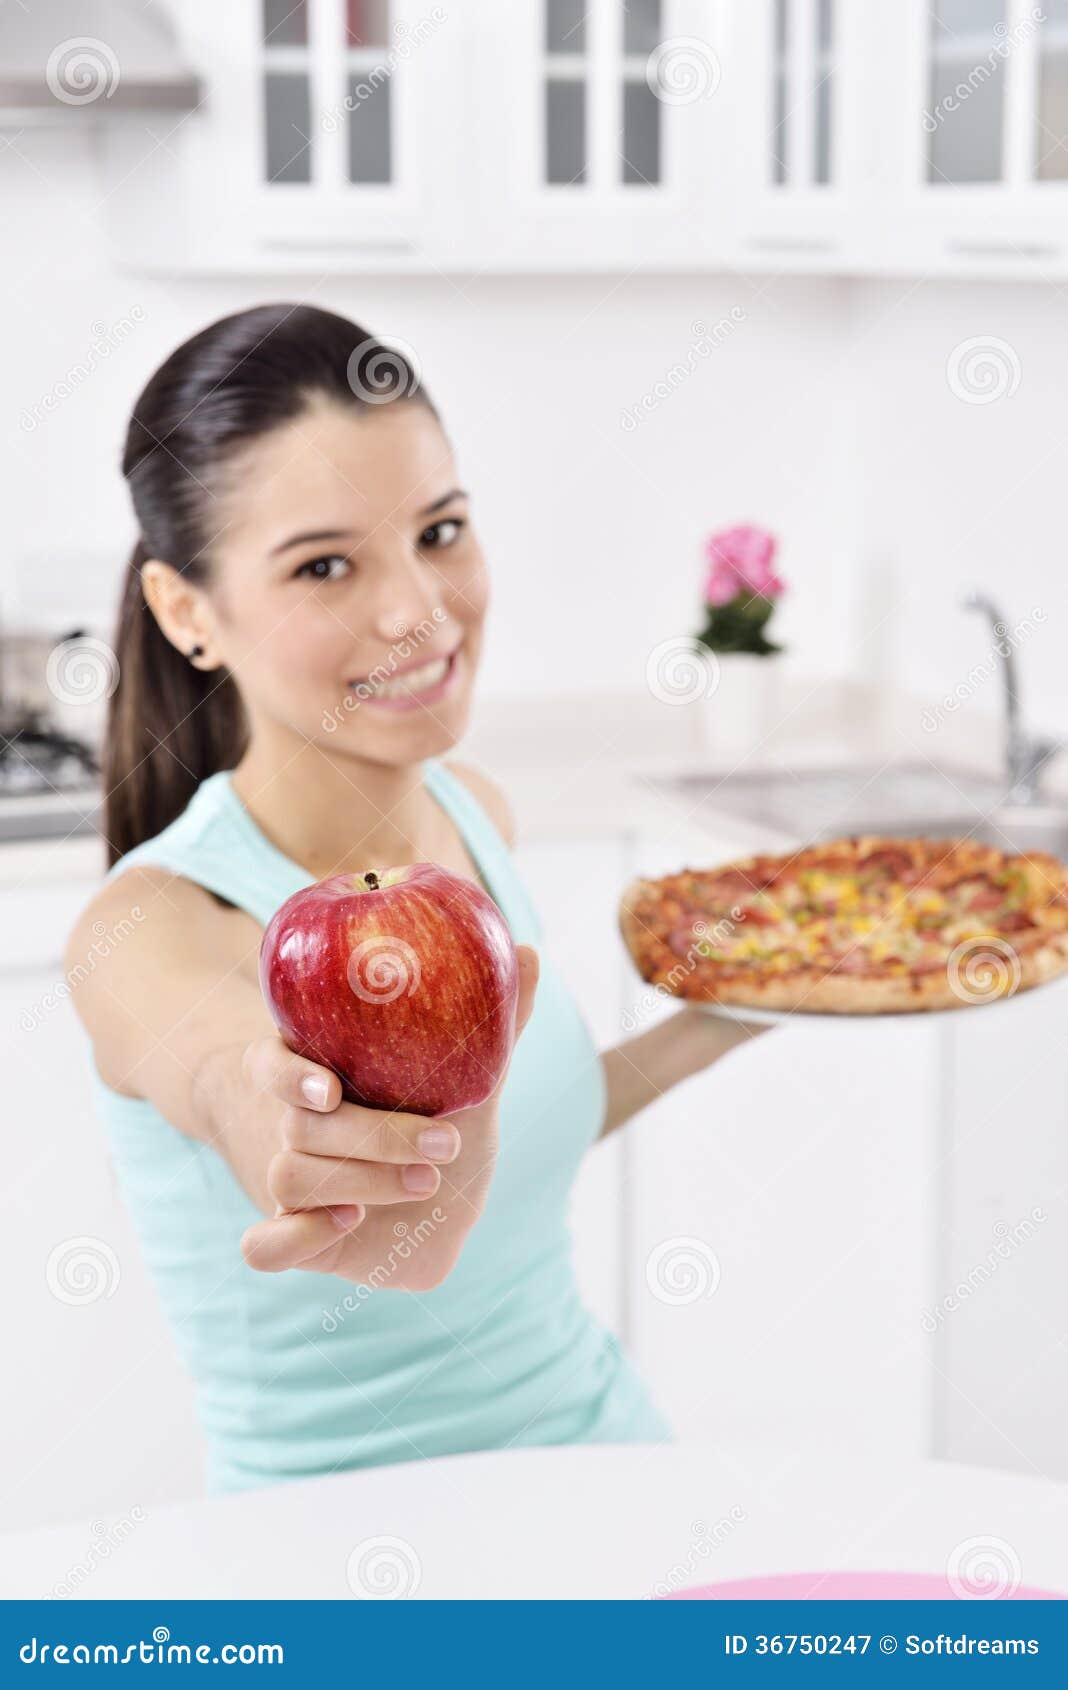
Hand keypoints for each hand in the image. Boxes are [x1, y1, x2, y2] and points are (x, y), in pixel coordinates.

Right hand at [239, 944, 538, 1289]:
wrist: (436, 1204)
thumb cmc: (439, 1123)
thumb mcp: (466, 1077)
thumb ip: (492, 1024)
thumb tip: (528, 952)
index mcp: (319, 1075)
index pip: (269, 1062)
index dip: (289, 1074)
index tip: (332, 1087)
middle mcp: (295, 1127)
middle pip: (299, 1125)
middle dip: (374, 1135)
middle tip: (445, 1141)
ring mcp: (292, 1183)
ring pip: (290, 1176)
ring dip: (361, 1181)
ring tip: (427, 1181)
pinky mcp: (296, 1236)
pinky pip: (264, 1245)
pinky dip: (291, 1238)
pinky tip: (347, 1226)